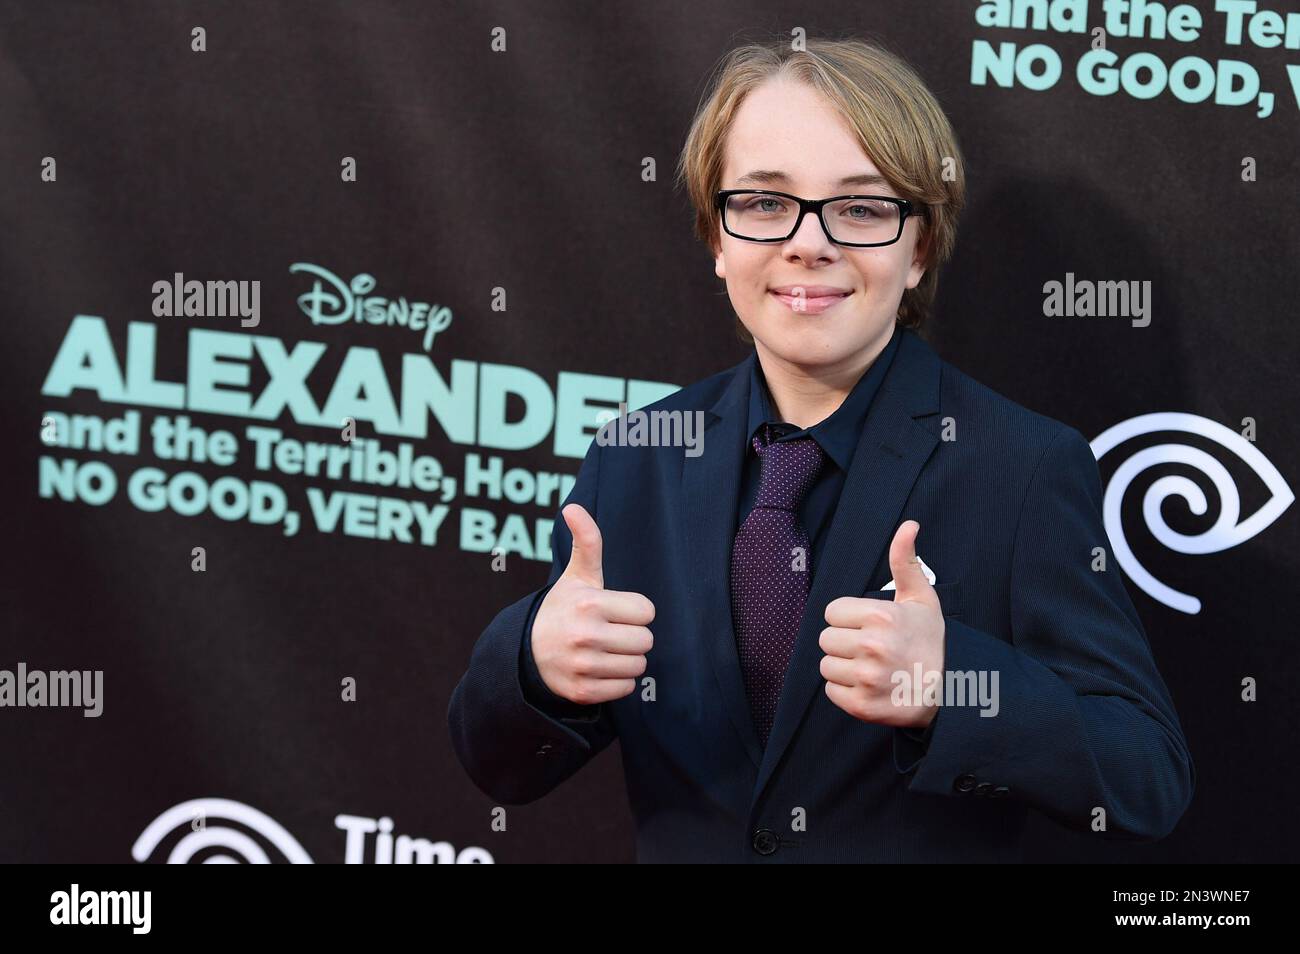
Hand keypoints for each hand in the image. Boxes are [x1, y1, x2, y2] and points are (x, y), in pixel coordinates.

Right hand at [531, 503, 654, 705]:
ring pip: (638, 667)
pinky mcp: (582, 691)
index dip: (634, 612)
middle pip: (646, 641)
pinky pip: (625, 689)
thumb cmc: (563, 609)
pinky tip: (599, 669)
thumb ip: (586, 541)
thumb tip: (573, 507)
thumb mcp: (576, 576)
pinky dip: (617, 682)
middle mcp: (586, 634)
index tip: (616, 612)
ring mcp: (583, 665)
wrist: (528, 651)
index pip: (647, 611)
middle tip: (611, 632)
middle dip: (632, 636)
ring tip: (605, 651)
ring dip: (627, 660)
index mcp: (590, 602)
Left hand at [818, 520, 945, 727]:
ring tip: (870, 667)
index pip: (832, 612)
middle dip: (844, 642)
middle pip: (826, 639)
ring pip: (826, 665)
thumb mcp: (921, 598)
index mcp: (880, 616)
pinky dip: (845, 690)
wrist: (950, 692)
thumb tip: (908, 525)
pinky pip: (831, 691)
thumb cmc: (931, 641)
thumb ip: (905, 561)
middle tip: (870, 649)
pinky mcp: (861, 705)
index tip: (869, 627)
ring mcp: (866, 677)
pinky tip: (869, 685)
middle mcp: (871, 646)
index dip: (848, 619)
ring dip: (843, 667)